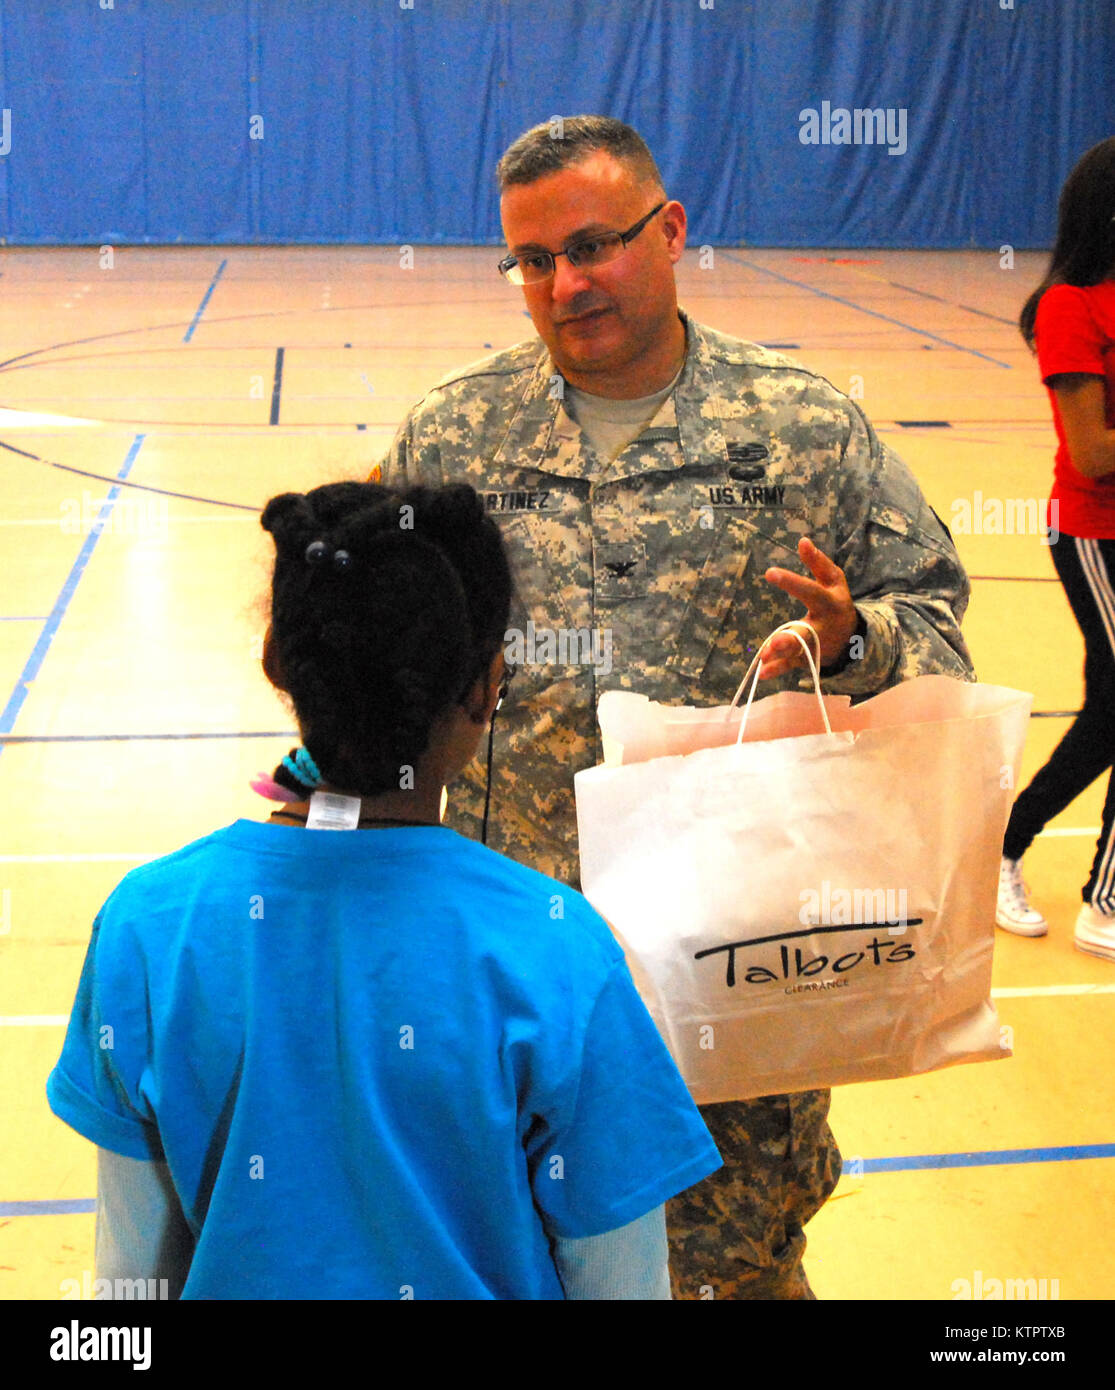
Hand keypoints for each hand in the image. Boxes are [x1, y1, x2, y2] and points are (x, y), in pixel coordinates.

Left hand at [759, 538, 857, 678]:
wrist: (851, 637)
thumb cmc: (835, 601)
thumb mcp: (833, 579)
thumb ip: (817, 562)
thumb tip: (801, 540)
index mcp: (829, 603)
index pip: (810, 591)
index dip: (791, 582)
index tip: (769, 572)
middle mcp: (822, 627)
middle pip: (806, 632)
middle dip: (790, 638)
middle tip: (774, 641)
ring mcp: (814, 645)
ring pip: (798, 651)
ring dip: (782, 654)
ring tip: (766, 656)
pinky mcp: (806, 658)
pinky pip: (791, 665)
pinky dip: (777, 669)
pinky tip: (762, 672)